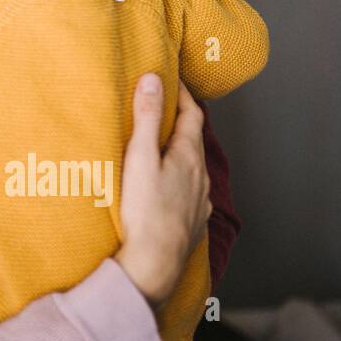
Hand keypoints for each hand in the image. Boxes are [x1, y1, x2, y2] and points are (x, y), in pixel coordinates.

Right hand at [115, 74, 212, 307]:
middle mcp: (201, 177)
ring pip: (194, 167)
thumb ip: (146, 117)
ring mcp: (200, 201)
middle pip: (194, 140)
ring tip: (163, 145)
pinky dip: (182, 178)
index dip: (182, 94)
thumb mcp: (139, 157)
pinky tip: (171, 186)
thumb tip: (153, 79)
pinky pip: (192, 191)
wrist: (154, 262)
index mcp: (188, 156)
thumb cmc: (144, 209)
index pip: (192, 115)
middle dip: (181, 121)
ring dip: (181, 151)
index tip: (171, 79)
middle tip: (164, 107)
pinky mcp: (193, 221)